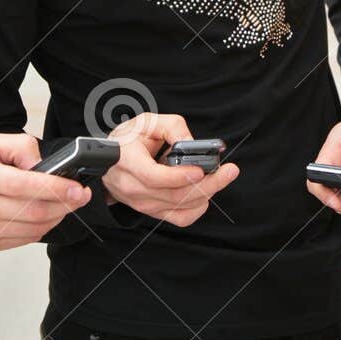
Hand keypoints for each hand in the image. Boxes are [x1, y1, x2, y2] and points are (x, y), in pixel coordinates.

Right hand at [0, 133, 89, 252]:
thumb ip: (16, 146)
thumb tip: (42, 163)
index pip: (26, 186)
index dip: (58, 188)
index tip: (77, 188)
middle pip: (34, 211)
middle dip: (65, 205)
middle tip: (79, 196)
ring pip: (32, 230)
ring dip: (55, 218)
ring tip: (64, 205)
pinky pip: (21, 241)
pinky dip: (39, 230)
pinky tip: (44, 217)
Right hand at [104, 113, 239, 226]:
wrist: (111, 161)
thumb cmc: (129, 139)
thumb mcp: (147, 122)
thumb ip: (172, 127)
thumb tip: (192, 143)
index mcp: (127, 162)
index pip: (153, 177)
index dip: (179, 176)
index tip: (201, 170)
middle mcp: (133, 188)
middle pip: (174, 195)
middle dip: (207, 184)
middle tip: (229, 171)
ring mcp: (143, 204)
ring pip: (181, 207)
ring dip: (206, 192)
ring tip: (220, 176)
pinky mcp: (153, 212)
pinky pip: (181, 218)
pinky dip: (198, 207)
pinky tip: (205, 191)